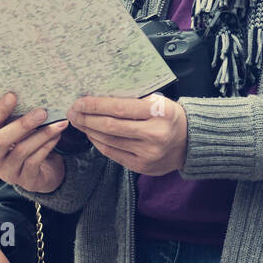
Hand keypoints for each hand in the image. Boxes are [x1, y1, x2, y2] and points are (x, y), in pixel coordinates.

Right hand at [0, 91, 66, 192]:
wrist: (40, 172)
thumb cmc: (24, 143)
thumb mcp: (16, 130)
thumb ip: (15, 116)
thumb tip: (28, 91)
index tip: (13, 95)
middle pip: (1, 140)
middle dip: (22, 124)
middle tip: (42, 112)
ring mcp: (7, 172)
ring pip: (21, 151)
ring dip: (42, 134)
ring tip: (58, 123)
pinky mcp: (25, 180)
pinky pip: (35, 161)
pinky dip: (47, 146)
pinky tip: (57, 136)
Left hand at [67, 93, 187, 176]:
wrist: (190, 142)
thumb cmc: (170, 117)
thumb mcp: (158, 101)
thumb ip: (134, 100)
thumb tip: (100, 96)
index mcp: (159, 113)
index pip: (120, 108)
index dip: (96, 105)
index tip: (80, 102)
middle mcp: (154, 134)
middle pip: (110, 126)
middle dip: (87, 118)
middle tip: (73, 112)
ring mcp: (148, 153)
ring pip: (109, 141)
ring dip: (89, 131)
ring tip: (79, 122)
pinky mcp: (142, 166)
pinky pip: (113, 153)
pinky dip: (99, 143)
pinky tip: (92, 134)